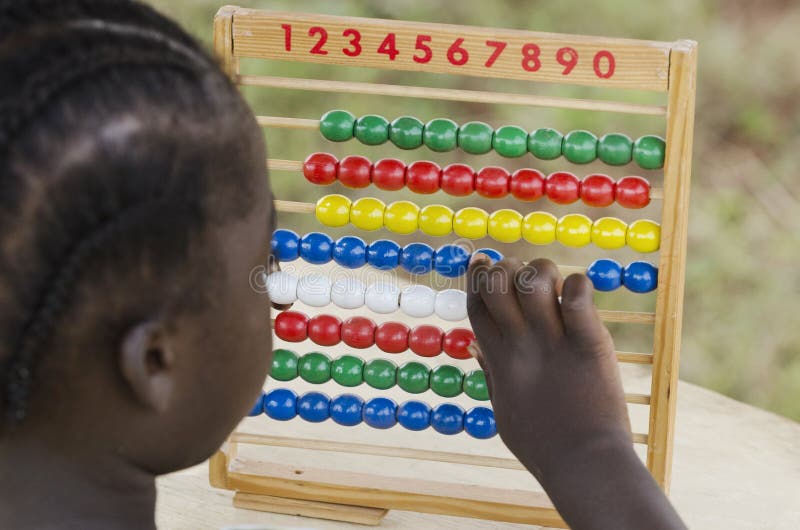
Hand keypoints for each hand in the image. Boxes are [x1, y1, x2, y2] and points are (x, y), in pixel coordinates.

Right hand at [466, 255, 631, 483]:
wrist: (582, 464)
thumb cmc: (541, 446)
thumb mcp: (504, 408)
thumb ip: (491, 373)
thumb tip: (479, 349)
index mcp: (498, 357)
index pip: (476, 300)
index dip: (478, 275)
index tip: (487, 264)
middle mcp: (520, 343)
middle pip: (498, 281)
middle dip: (508, 267)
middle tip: (526, 277)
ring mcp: (553, 341)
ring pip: (534, 279)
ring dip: (542, 271)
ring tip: (556, 285)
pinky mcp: (589, 343)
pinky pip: (578, 298)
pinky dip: (578, 287)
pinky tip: (579, 292)